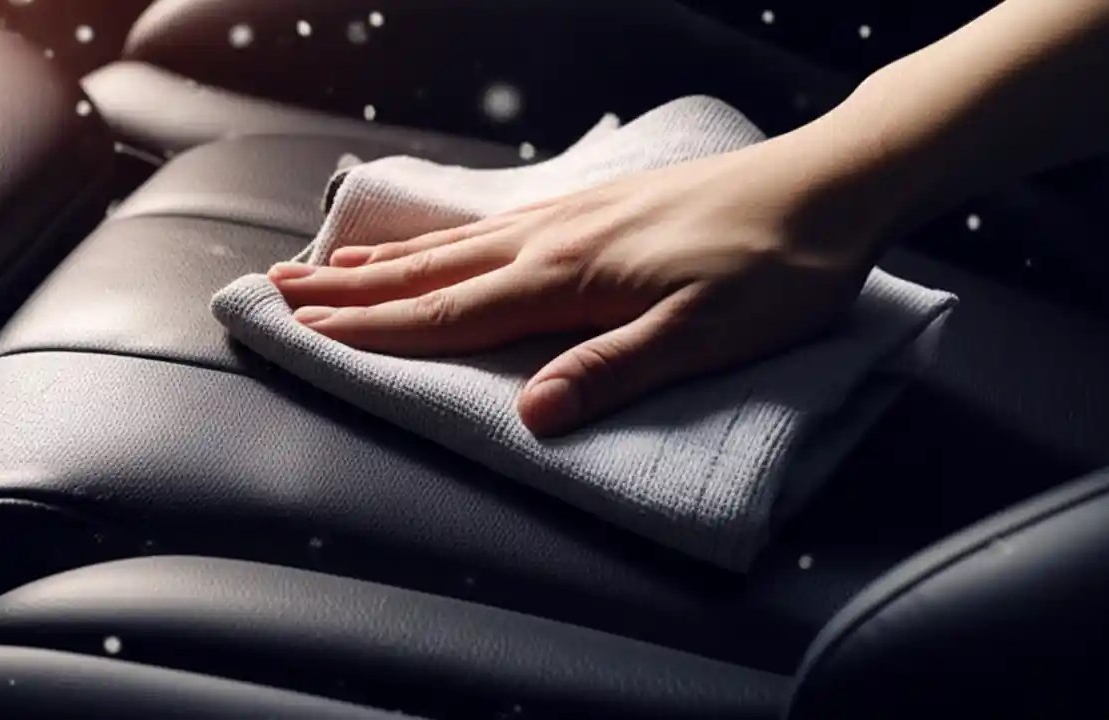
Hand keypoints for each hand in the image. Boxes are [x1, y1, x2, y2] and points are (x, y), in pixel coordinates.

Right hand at [267, 137, 887, 436]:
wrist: (829, 185)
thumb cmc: (776, 267)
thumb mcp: (704, 336)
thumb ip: (612, 370)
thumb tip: (531, 416)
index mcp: (567, 278)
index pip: (448, 314)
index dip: (373, 330)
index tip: (306, 331)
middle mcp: (552, 241)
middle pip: (430, 273)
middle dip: (349, 288)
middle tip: (279, 287)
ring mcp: (570, 218)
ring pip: (454, 244)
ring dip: (385, 260)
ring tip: (330, 260)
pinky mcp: (595, 207)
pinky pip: (493, 226)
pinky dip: (445, 237)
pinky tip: (437, 241)